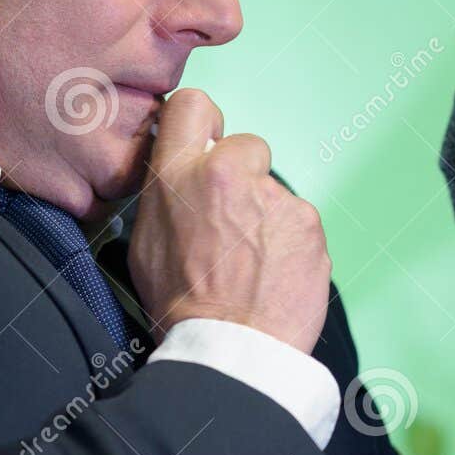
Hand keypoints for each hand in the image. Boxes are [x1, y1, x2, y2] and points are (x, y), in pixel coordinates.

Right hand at [127, 88, 330, 353]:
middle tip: (232, 223)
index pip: (191, 104)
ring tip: (251, 265)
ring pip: (274, 193)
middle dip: (243, 175)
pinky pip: (299, 223)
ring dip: (267, 219)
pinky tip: (273, 275)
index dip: (203, 122)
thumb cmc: (181, 304)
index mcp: (178, 175)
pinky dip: (290, 244)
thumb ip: (166, 193)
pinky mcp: (309, 222)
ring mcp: (275, 196)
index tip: (209, 142)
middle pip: (246, 146)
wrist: (230, 350)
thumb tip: (177, 172)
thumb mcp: (145, 241)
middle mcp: (228, 174)